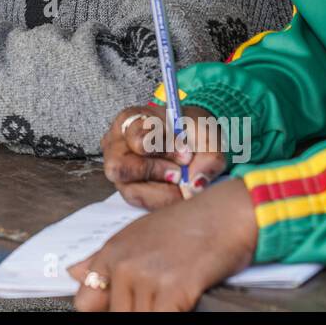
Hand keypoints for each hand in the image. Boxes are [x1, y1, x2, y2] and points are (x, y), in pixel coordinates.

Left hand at [69, 178, 257, 310]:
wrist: (227, 214)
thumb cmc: (190, 223)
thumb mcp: (138, 234)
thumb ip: (104, 258)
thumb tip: (74, 274)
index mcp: (112, 252)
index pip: (85, 300)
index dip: (101, 310)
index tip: (115, 308)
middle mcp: (124, 265)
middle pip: (114, 314)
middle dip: (132, 313)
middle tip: (153, 303)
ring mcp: (147, 277)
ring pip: (136, 319)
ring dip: (153, 315)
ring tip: (168, 302)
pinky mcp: (174, 290)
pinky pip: (162, 320)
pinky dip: (172, 317)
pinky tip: (181, 307)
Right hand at [101, 104, 227, 207]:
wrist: (190, 140)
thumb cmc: (190, 131)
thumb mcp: (206, 133)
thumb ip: (209, 154)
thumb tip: (196, 183)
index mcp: (130, 120)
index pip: (137, 138)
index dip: (164, 149)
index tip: (187, 153)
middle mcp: (116, 146)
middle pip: (120, 167)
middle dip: (155, 172)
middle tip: (180, 173)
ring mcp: (119, 171)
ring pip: (130, 191)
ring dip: (162, 192)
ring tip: (182, 183)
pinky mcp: (128, 190)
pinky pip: (141, 204)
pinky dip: (164, 200)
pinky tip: (177, 191)